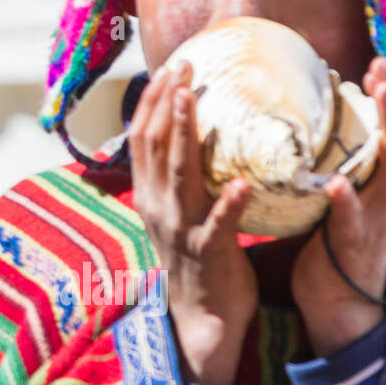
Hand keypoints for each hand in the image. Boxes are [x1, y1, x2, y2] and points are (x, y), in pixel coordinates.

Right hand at [131, 60, 256, 384]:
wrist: (200, 320)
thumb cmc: (200, 260)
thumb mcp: (180, 214)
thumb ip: (185, 179)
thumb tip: (204, 136)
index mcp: (150, 195)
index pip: (143, 137)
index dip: (153, 100)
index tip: (170, 66)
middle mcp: (157, 206)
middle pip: (154, 143)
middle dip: (165, 100)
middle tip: (183, 64)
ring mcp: (180, 228)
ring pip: (178, 172)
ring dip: (184, 132)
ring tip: (193, 97)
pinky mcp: (208, 252)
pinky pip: (219, 224)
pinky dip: (229, 203)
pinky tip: (243, 184)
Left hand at [291, 57, 385, 357]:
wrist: (337, 298)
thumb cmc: (335, 238)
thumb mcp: (351, 193)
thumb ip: (346, 162)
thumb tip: (323, 122)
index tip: (382, 64)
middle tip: (383, 67)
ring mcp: (378, 220)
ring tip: (380, 97)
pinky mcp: (352, 242)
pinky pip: (351, 219)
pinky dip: (346, 200)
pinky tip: (337, 184)